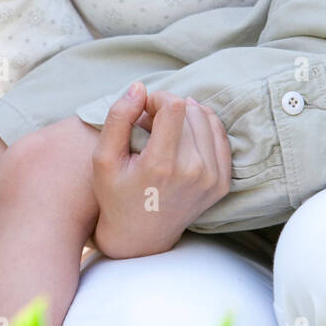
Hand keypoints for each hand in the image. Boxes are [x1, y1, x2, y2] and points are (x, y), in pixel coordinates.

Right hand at [91, 82, 231, 259]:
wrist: (139, 236)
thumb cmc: (116, 195)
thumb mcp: (103, 159)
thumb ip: (119, 118)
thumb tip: (140, 88)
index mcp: (162, 165)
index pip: (174, 106)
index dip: (158, 99)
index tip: (144, 110)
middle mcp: (194, 172)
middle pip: (190, 112)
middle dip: (169, 110)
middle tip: (151, 125)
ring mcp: (212, 179)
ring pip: (206, 119)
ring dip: (186, 117)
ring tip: (165, 132)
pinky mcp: (222, 183)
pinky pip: (220, 136)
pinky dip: (203, 128)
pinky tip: (184, 137)